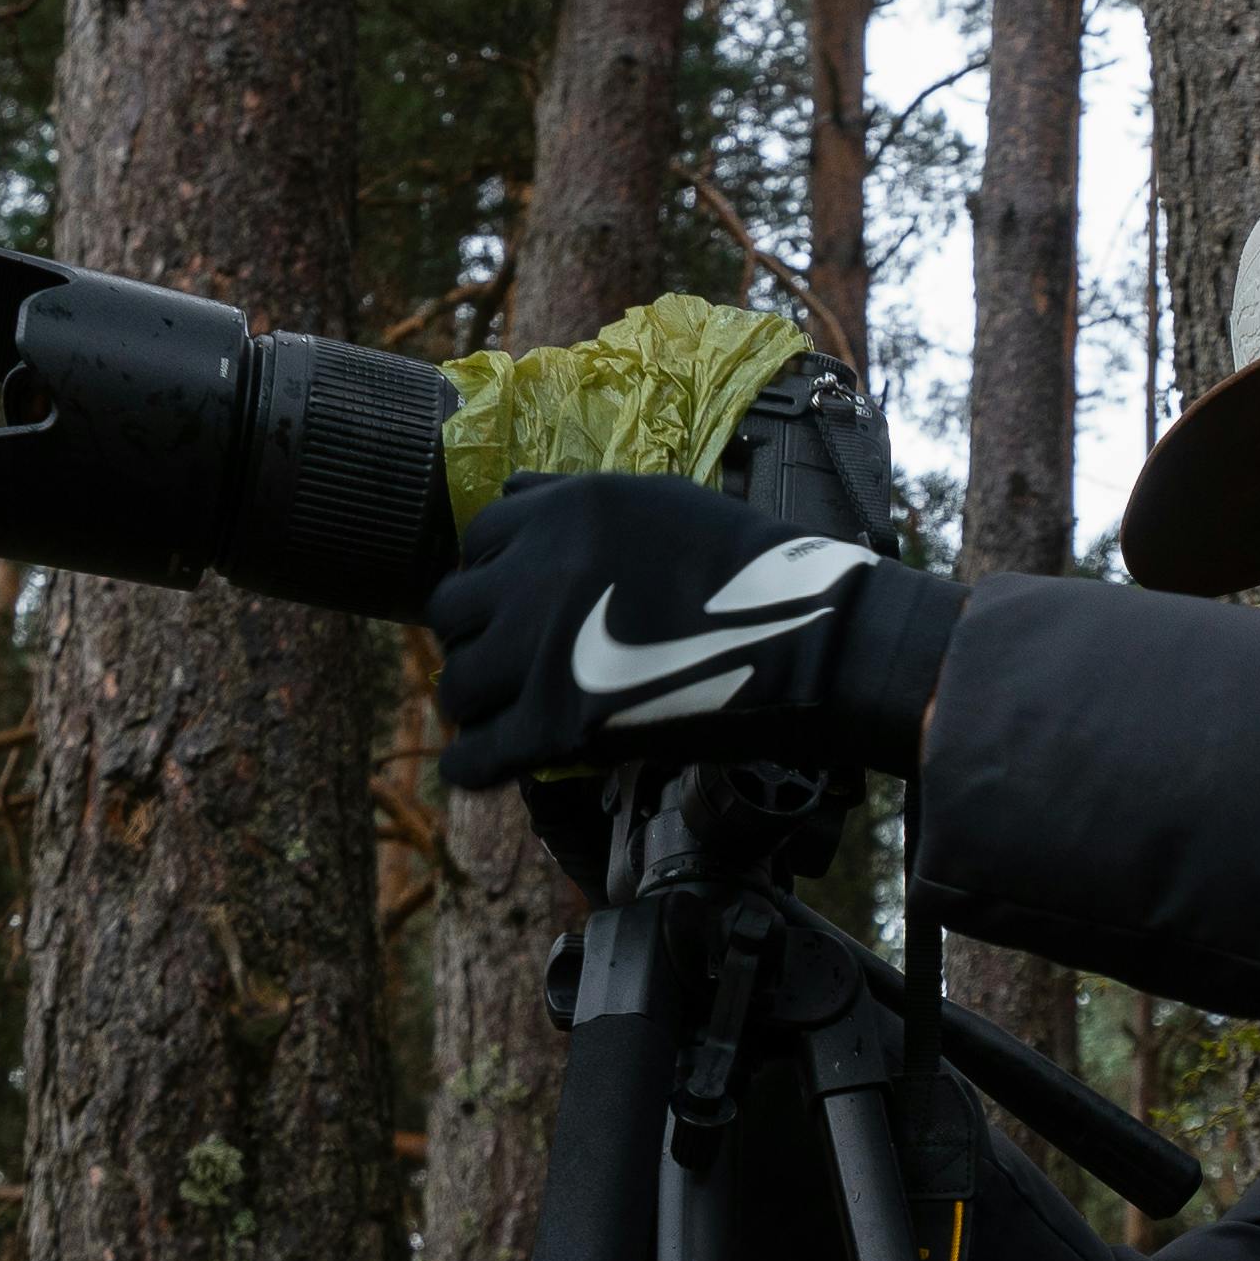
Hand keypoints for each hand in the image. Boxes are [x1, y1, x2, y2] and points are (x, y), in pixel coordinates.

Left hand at [429, 472, 957, 789]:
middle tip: (508, 662)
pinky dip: (477, 764)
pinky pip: (474, 757)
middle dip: (474, 637)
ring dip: (477, 701)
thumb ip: (571, 501)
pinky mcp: (557, 728)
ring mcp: (540, 654)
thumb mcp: (654, 502)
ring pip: (457, 686)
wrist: (808, 638)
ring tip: (509, 712)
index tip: (513, 607)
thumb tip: (509, 496)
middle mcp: (535, 576)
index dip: (492, 579)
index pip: (476, 545)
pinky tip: (496, 763)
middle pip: (451, 614)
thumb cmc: (745, 568)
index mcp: (559, 514)